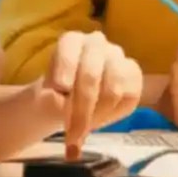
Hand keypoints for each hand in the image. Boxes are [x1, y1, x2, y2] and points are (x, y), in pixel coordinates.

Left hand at [42, 31, 141, 159]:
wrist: (70, 100)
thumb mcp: (43, 98)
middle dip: (80, 110)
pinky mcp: (134, 76)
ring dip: (98, 116)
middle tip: (72, 136)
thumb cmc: (55, 95)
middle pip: (91, 75)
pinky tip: (99, 121)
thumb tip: (58, 99)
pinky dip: (114, 115)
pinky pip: (131, 97)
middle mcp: (96, 43)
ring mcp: (118, 58)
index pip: (70, 46)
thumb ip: (48, 98)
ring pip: (113, 89)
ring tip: (84, 132)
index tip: (60, 89)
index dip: (66, 67)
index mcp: (71, 41)